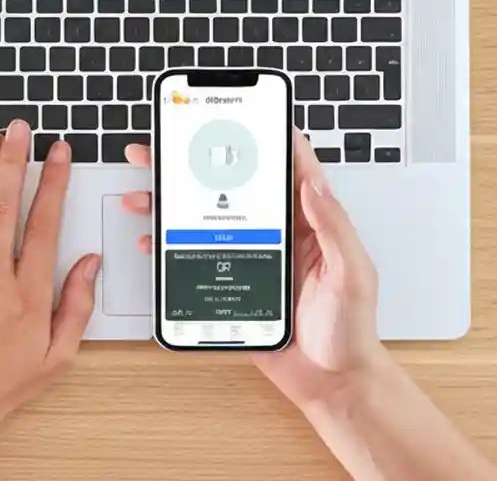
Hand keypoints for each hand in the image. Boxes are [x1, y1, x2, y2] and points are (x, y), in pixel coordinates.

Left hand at [0, 120, 99, 480]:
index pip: (44, 223)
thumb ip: (78, 304)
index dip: (53, 182)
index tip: (58, 154)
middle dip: (13, 160)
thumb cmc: (5, 381)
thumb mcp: (60, 354)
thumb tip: (89, 263)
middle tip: (19, 131)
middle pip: (3, 205)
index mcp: (28, 293)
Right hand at [121, 129, 390, 411]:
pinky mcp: (234, 282)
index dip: (267, 136)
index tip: (241, 113)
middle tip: (168, 143)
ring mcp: (252, 255)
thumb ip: (333, 227)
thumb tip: (312, 181)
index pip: (289, 167)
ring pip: (206, 216)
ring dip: (173, 200)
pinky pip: (196, 256)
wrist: (331, 383)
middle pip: (234, 186)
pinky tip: (152, 239)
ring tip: (145, 187)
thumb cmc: (349, 331)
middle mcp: (278, 233)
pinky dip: (170, 245)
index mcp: (310, 223)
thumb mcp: (352, 273)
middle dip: (199, 161)